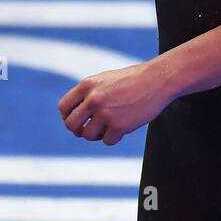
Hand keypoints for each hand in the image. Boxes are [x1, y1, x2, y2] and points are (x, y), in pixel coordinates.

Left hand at [58, 61, 172, 146]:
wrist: (157, 80)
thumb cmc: (132, 79)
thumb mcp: (104, 80)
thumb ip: (89, 94)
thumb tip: (76, 116)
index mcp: (87, 85)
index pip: (64, 107)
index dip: (67, 117)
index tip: (77, 120)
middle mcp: (93, 99)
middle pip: (71, 124)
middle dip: (78, 131)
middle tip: (87, 130)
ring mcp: (106, 113)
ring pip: (88, 135)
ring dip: (96, 136)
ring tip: (107, 129)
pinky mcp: (119, 126)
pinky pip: (107, 141)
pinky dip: (113, 138)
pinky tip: (121, 129)